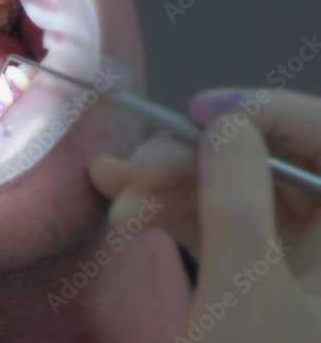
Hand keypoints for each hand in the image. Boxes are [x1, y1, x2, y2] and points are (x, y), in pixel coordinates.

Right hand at [90, 88, 320, 341]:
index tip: (199, 113)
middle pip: (270, 163)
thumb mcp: (245, 290)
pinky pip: (215, 225)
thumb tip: (226, 125)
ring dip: (167, 185)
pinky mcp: (255, 280)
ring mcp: (293, 262)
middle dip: (194, 157)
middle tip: (136, 170)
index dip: (269, 113)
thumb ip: (237, 200)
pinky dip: (169, 213)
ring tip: (110, 191)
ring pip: (234, 191)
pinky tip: (125, 212)